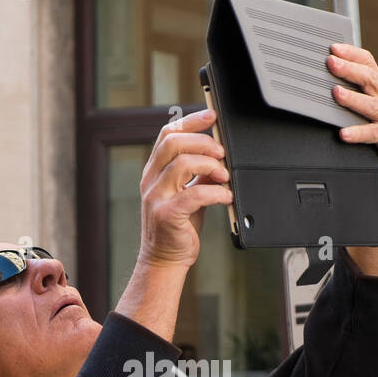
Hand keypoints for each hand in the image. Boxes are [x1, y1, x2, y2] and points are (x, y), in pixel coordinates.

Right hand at [136, 108, 233, 270]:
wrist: (164, 261)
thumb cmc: (177, 228)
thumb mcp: (189, 194)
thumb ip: (200, 174)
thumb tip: (219, 156)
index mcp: (154, 171)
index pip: (168, 134)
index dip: (191, 121)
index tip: (211, 116)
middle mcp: (151, 181)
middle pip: (173, 143)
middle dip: (203, 142)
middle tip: (222, 153)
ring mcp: (156, 198)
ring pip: (182, 164)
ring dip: (210, 166)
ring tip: (224, 176)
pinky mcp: (167, 215)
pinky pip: (194, 194)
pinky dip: (215, 192)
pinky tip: (225, 196)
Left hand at [328, 43, 377, 187]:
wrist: (377, 167)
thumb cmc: (363, 136)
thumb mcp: (355, 112)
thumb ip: (344, 95)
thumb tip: (314, 81)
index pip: (369, 63)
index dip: (352, 54)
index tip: (333, 48)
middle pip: (371, 79)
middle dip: (350, 70)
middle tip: (331, 63)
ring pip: (373, 105)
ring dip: (353, 98)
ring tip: (336, 94)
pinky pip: (374, 134)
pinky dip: (358, 132)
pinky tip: (343, 133)